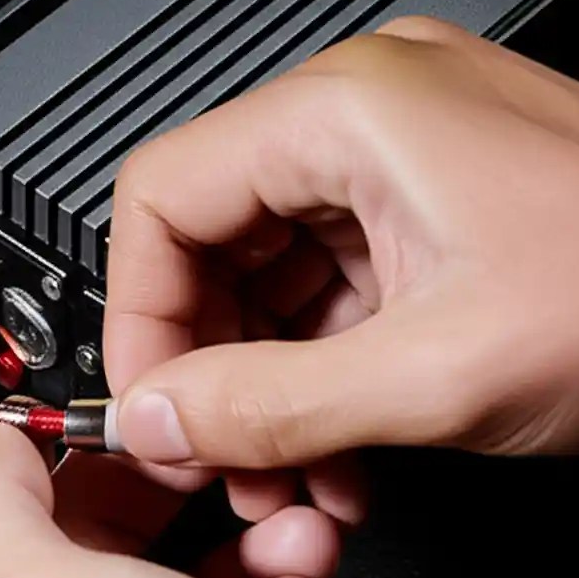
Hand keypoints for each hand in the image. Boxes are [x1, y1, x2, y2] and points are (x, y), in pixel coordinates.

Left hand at [0, 422, 339, 577]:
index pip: (54, 495)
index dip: (103, 444)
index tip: (156, 411)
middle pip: (151, 515)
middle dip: (207, 475)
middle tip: (240, 463)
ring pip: (225, 547)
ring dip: (273, 519)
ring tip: (298, 528)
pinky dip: (300, 572)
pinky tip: (306, 576)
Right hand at [105, 16, 578, 476]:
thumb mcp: (437, 374)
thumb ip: (268, 405)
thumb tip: (156, 420)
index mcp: (347, 108)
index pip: (163, 194)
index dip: (141, 311)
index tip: (153, 400)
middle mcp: (365, 111)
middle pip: (213, 236)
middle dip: (213, 363)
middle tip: (225, 454)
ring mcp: (402, 153)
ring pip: (270, 269)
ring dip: (269, 378)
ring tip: (295, 469)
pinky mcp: (434, 199)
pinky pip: (333, 279)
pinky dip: (323, 363)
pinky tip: (343, 437)